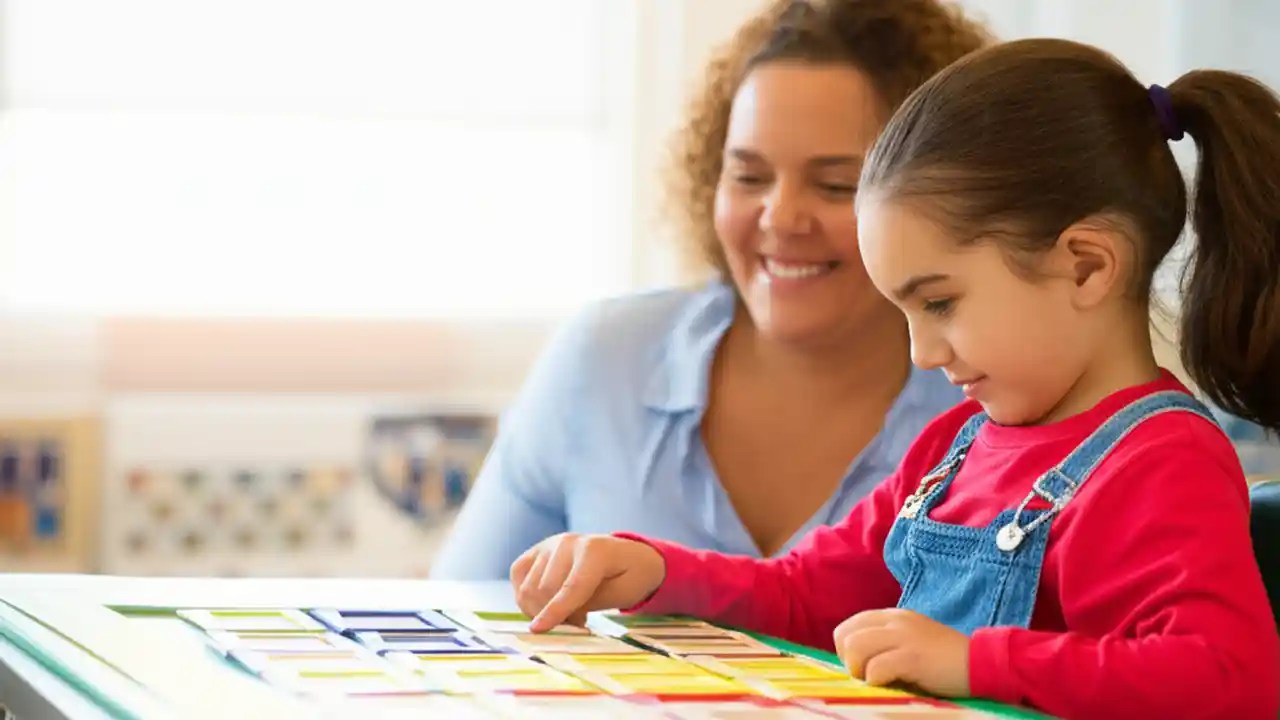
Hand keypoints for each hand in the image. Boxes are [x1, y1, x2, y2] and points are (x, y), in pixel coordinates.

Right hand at [510, 533, 665, 631]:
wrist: (628, 556)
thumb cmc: (630, 577)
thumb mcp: (623, 594)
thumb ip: (590, 603)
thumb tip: (557, 619)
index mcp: (595, 550)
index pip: (571, 586)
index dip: (554, 611)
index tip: (538, 630)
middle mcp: (567, 542)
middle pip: (545, 590)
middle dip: (556, 616)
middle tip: (578, 622)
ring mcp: (549, 544)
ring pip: (528, 588)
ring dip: (542, 610)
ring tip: (568, 611)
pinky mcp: (536, 550)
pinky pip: (518, 577)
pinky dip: (527, 597)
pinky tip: (546, 603)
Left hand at [833, 608, 970, 697]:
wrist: (981, 663)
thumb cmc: (945, 660)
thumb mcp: (911, 641)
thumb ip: (886, 643)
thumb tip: (855, 661)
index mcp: (893, 616)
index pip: (849, 626)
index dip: (846, 650)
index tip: (862, 668)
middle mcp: (895, 621)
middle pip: (845, 635)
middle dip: (848, 660)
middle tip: (866, 676)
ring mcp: (904, 637)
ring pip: (854, 647)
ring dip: (859, 670)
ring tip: (876, 681)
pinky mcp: (913, 657)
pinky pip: (876, 668)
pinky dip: (875, 680)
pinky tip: (891, 684)